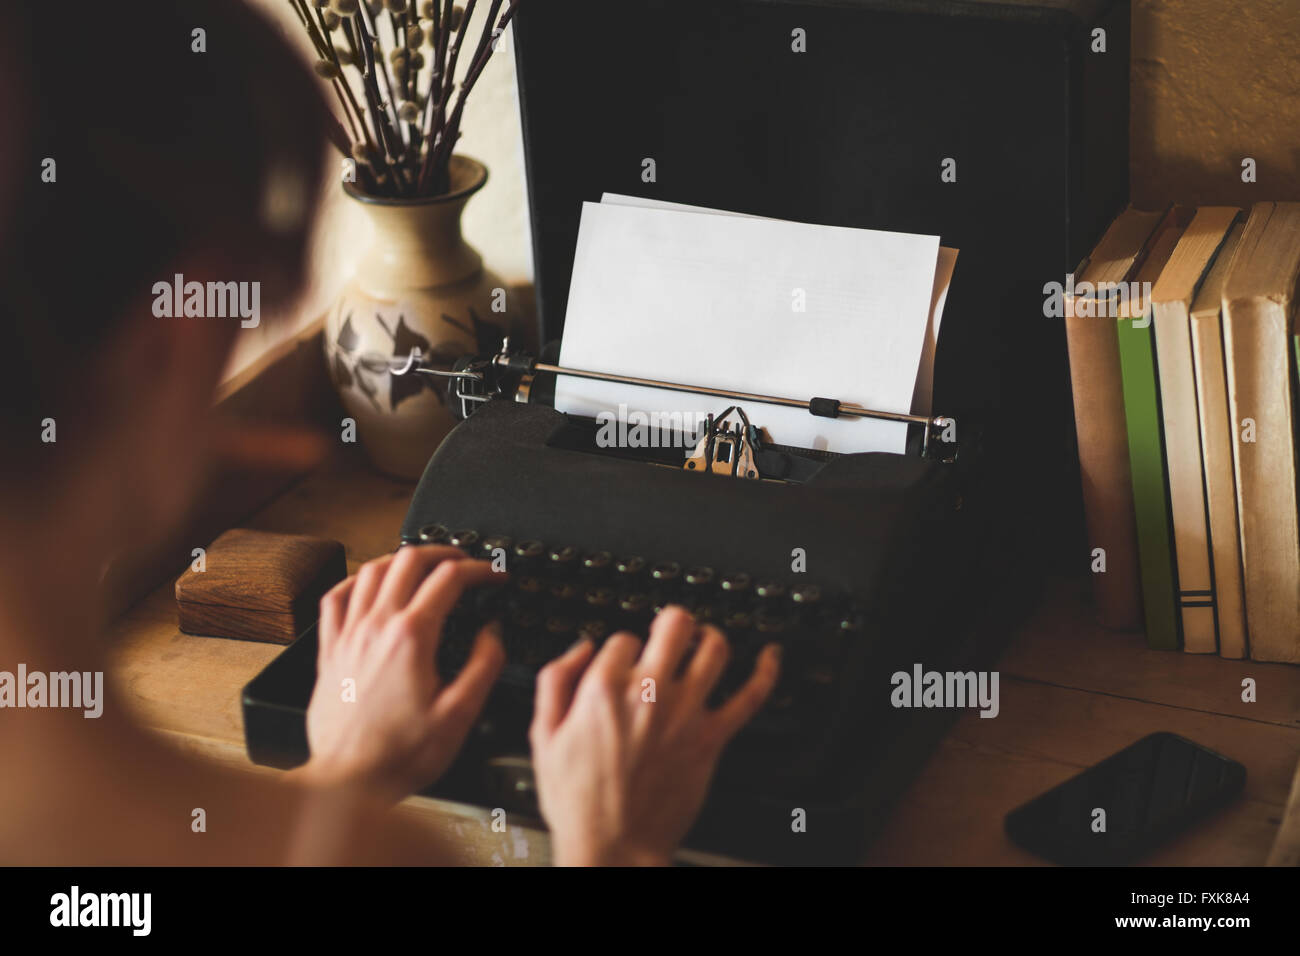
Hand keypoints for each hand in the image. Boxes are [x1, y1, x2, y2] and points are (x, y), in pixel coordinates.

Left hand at [299, 546, 504, 801]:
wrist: (348, 779)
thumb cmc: (399, 754)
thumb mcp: (459, 715)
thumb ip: (483, 666)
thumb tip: (492, 634)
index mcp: (411, 637)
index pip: (449, 578)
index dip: (479, 570)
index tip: (493, 577)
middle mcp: (376, 627)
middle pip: (408, 560)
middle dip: (442, 552)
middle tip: (462, 561)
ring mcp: (349, 635)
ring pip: (370, 570)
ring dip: (401, 560)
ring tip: (421, 566)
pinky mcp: (329, 651)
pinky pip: (334, 599)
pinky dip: (353, 582)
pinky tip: (365, 586)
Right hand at [529, 606, 780, 865]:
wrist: (612, 847)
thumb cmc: (578, 801)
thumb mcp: (543, 736)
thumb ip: (555, 681)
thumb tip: (581, 648)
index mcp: (604, 689)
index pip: (623, 638)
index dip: (622, 647)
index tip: (623, 663)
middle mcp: (649, 692)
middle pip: (674, 624)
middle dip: (671, 622)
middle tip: (669, 632)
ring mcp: (685, 713)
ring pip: (714, 649)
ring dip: (711, 637)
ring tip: (705, 639)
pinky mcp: (711, 738)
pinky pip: (750, 696)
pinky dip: (766, 671)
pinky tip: (770, 657)